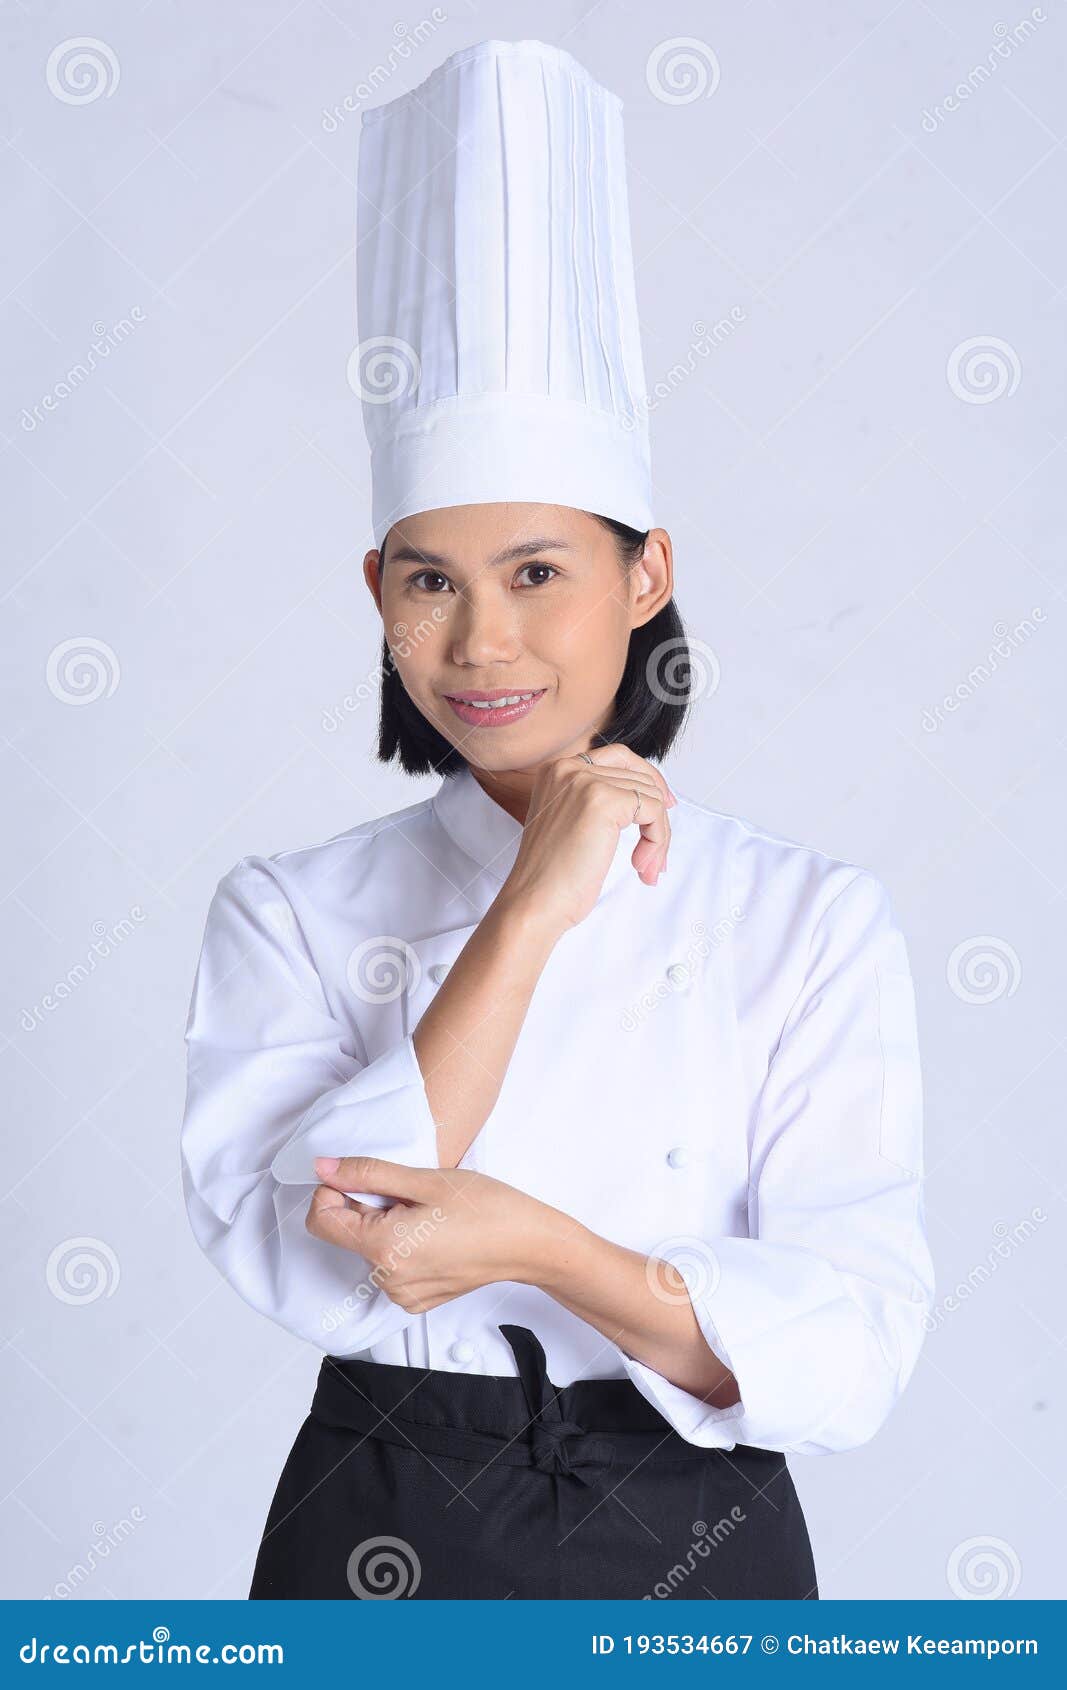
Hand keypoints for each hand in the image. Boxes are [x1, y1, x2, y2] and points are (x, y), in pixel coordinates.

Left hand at [306, 1156, 559, 1311]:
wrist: (529, 1244)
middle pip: (347, 1233)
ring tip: (428, 1215)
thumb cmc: (487, 1208)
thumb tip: (324, 1167)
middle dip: (368, 1207)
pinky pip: (389, 1266)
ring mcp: (402, 1294)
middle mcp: (387, 1279)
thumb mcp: (425, 1179)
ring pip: (369, 1248)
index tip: (365, 1178)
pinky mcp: (416, 1299)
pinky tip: (434, 1234)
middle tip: (411, 1194)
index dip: (334, 1191)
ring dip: (385, 1225)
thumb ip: (367, 1173)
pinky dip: (401, 1245)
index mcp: (383, 1248)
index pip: (321, 1220)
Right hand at [499, 745, 676, 931]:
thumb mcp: (571, 823)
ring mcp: (585, 781)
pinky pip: (653, 811)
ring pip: (650, 796)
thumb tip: (653, 795)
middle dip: (655, 818)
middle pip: (639, 776)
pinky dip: (657, 840)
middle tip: (656, 854)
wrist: (534, 902)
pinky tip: (641, 865)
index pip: (619, 757)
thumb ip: (598, 801)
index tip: (663, 807)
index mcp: (557, 770)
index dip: (647, 780)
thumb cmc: (552, 876)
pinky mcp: (603, 801)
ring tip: (645, 867)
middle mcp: (568, 768)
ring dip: (658, 837)